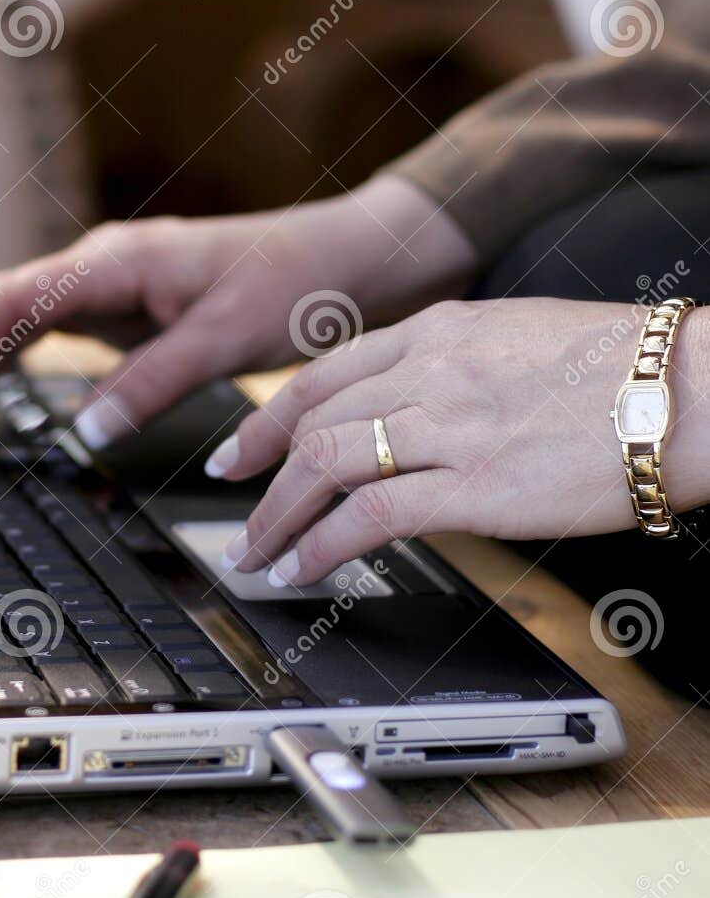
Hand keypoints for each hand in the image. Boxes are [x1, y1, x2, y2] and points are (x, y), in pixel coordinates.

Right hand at [0, 174, 475, 451]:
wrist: (346, 256)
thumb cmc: (296, 283)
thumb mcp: (228, 338)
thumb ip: (154, 382)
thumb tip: (87, 432)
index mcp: (115, 261)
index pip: (8, 301)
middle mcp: (98, 267)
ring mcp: (105, 288)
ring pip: (11, 326)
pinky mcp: (120, 312)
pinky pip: (43, 338)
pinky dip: (6, 371)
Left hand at [211, 297, 709, 584]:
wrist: (687, 392)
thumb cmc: (621, 372)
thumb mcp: (517, 339)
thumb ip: (454, 366)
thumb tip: (412, 408)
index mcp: (441, 328)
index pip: (326, 371)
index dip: (272, 412)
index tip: (245, 444)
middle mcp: (432, 368)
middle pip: (312, 419)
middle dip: (259, 467)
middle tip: (233, 499)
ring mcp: (449, 426)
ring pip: (325, 466)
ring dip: (278, 517)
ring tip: (257, 551)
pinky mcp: (474, 486)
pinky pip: (369, 517)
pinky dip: (321, 546)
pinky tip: (304, 568)